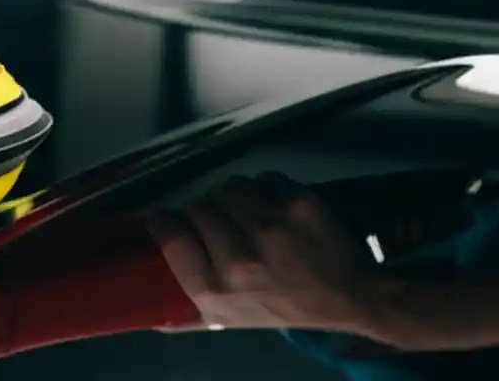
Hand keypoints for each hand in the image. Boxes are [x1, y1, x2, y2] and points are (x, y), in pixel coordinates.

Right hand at [148, 175, 384, 335]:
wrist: (350, 297)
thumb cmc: (284, 308)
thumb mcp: (232, 320)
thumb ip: (188, 316)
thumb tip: (148, 314)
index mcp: (217, 290)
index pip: (171, 236)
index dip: (162, 220)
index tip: (163, 217)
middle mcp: (238, 258)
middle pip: (198, 205)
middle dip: (204, 209)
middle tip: (218, 220)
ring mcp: (269, 227)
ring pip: (228, 186)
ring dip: (233, 195)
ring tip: (246, 209)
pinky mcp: (296, 203)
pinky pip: (263, 179)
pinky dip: (265, 187)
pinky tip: (274, 205)